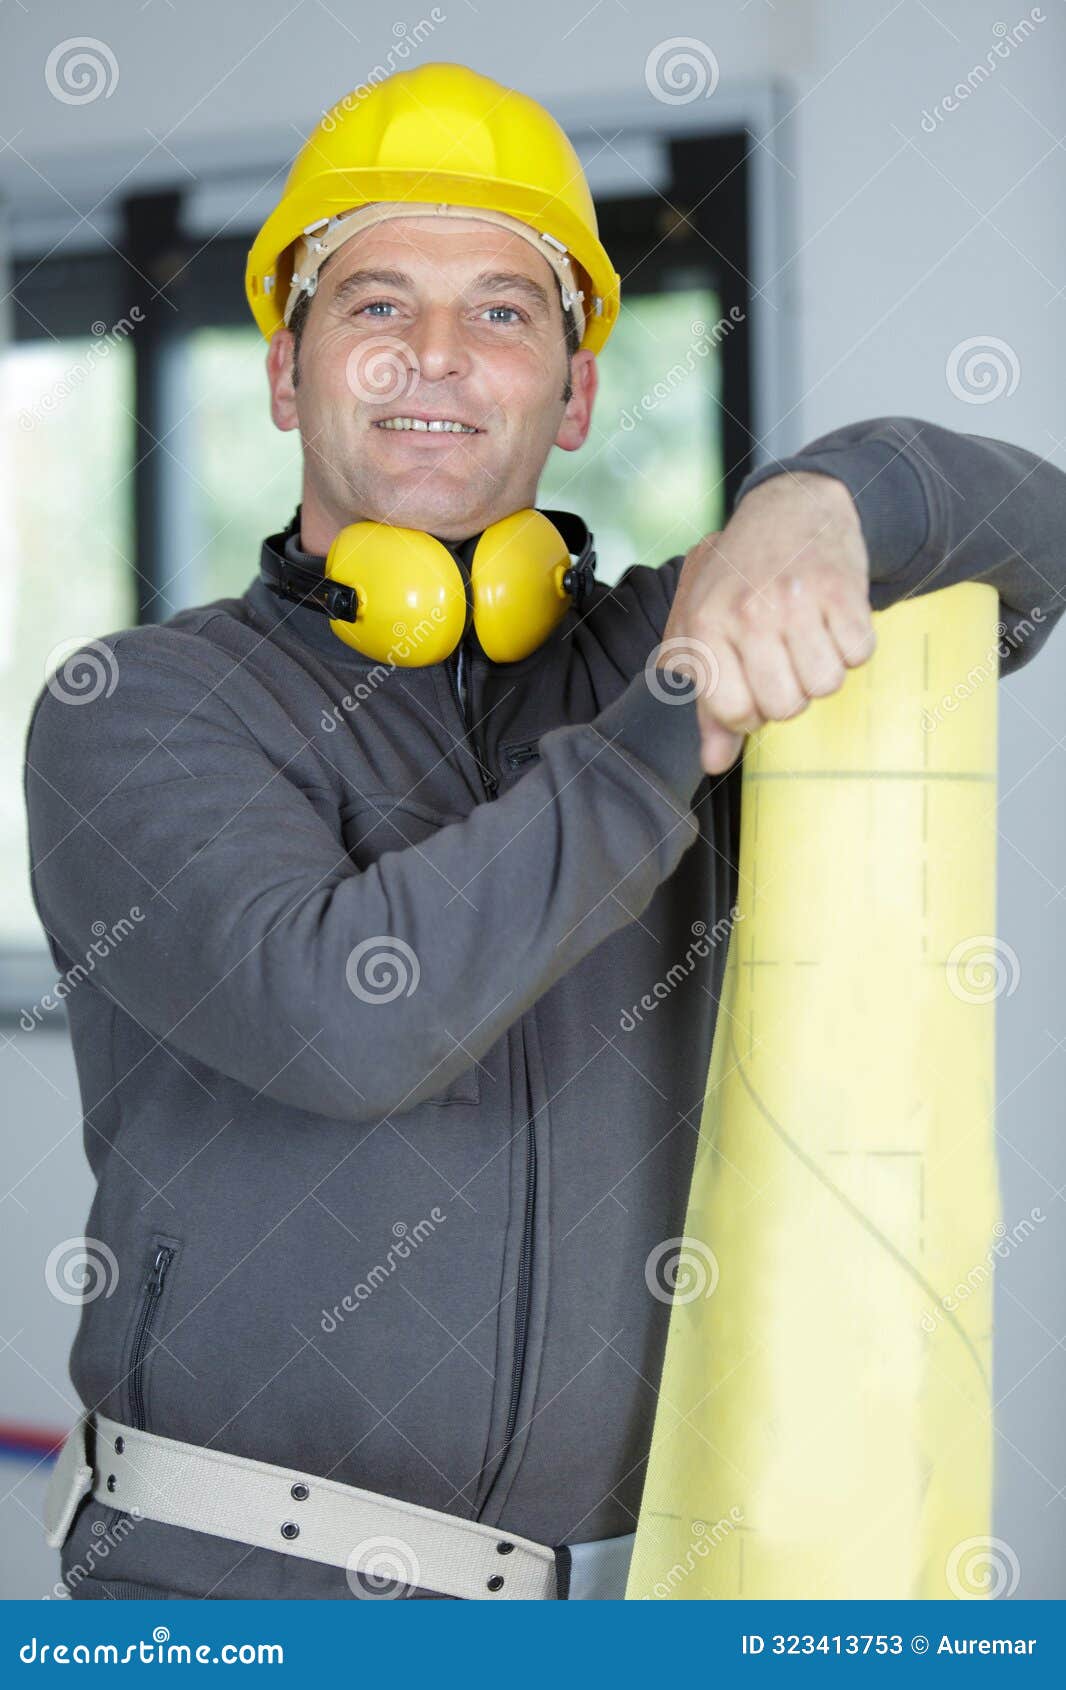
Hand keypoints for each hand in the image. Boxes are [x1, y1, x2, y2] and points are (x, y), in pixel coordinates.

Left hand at [657, 471, 875, 773]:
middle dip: (790, 693)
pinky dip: (852, 644)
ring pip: (826, 685)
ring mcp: (796, 600)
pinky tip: (831, 619)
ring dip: (823, 668)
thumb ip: (705, 699)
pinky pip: (859, 654)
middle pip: (785, 706)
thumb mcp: (702, 628)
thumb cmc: (738, 574)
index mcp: (705, 626)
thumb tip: (713, 762)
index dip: (750, 712)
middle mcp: (748, 613)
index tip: (753, 686)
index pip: (733, 712)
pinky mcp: (841, 589)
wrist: (791, 505)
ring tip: (807, 636)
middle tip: (784, 658)